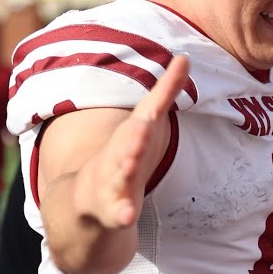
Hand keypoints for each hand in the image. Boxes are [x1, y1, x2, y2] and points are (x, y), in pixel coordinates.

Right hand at [73, 54, 189, 227]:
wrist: (86, 198)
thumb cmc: (126, 152)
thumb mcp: (147, 121)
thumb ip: (166, 92)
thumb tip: (185, 57)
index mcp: (132, 134)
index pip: (147, 113)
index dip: (159, 100)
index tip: (170, 83)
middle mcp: (119, 154)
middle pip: (127, 144)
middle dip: (133, 138)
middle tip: (142, 129)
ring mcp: (113, 182)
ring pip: (118, 177)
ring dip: (124, 172)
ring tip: (130, 167)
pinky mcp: (112, 210)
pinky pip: (117, 213)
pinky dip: (121, 214)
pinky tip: (126, 216)